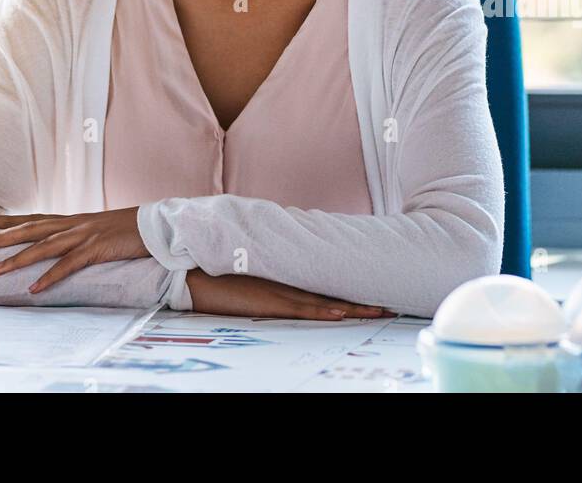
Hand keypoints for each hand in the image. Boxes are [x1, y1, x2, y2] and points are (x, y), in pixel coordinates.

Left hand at [0, 208, 146, 294]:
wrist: (153, 225)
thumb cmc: (126, 229)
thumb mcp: (96, 229)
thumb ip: (78, 235)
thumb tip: (62, 244)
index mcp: (72, 219)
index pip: (33, 218)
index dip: (8, 220)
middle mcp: (72, 224)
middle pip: (30, 229)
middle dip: (0, 236)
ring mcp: (83, 235)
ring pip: (43, 246)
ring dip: (17, 259)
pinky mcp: (96, 248)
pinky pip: (69, 265)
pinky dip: (51, 276)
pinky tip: (35, 288)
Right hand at [185, 269, 390, 319]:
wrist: (192, 268)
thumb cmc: (218, 271)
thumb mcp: (250, 272)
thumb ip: (270, 274)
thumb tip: (286, 276)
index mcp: (284, 275)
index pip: (324, 284)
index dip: (349, 289)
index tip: (372, 293)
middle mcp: (287, 281)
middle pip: (332, 292)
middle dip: (361, 300)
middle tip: (389, 305)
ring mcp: (279, 290)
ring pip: (323, 302)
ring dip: (352, 307)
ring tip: (378, 311)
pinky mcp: (267, 301)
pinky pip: (300, 308)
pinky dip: (321, 311)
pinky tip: (340, 313)